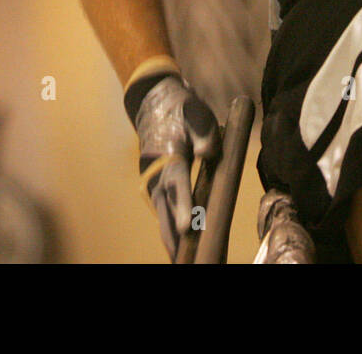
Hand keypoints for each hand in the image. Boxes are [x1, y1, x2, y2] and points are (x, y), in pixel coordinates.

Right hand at [128, 71, 219, 258]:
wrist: (153, 101)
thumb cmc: (182, 109)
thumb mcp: (198, 113)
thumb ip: (205, 134)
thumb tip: (210, 154)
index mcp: (169, 153)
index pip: (177, 184)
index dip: (183, 206)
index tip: (188, 227)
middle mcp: (155, 170)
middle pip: (164, 207)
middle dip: (173, 235)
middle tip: (184, 259)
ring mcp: (151, 178)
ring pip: (160, 212)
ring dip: (169, 237)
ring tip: (181, 261)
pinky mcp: (154, 183)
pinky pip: (161, 209)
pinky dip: (168, 228)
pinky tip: (178, 248)